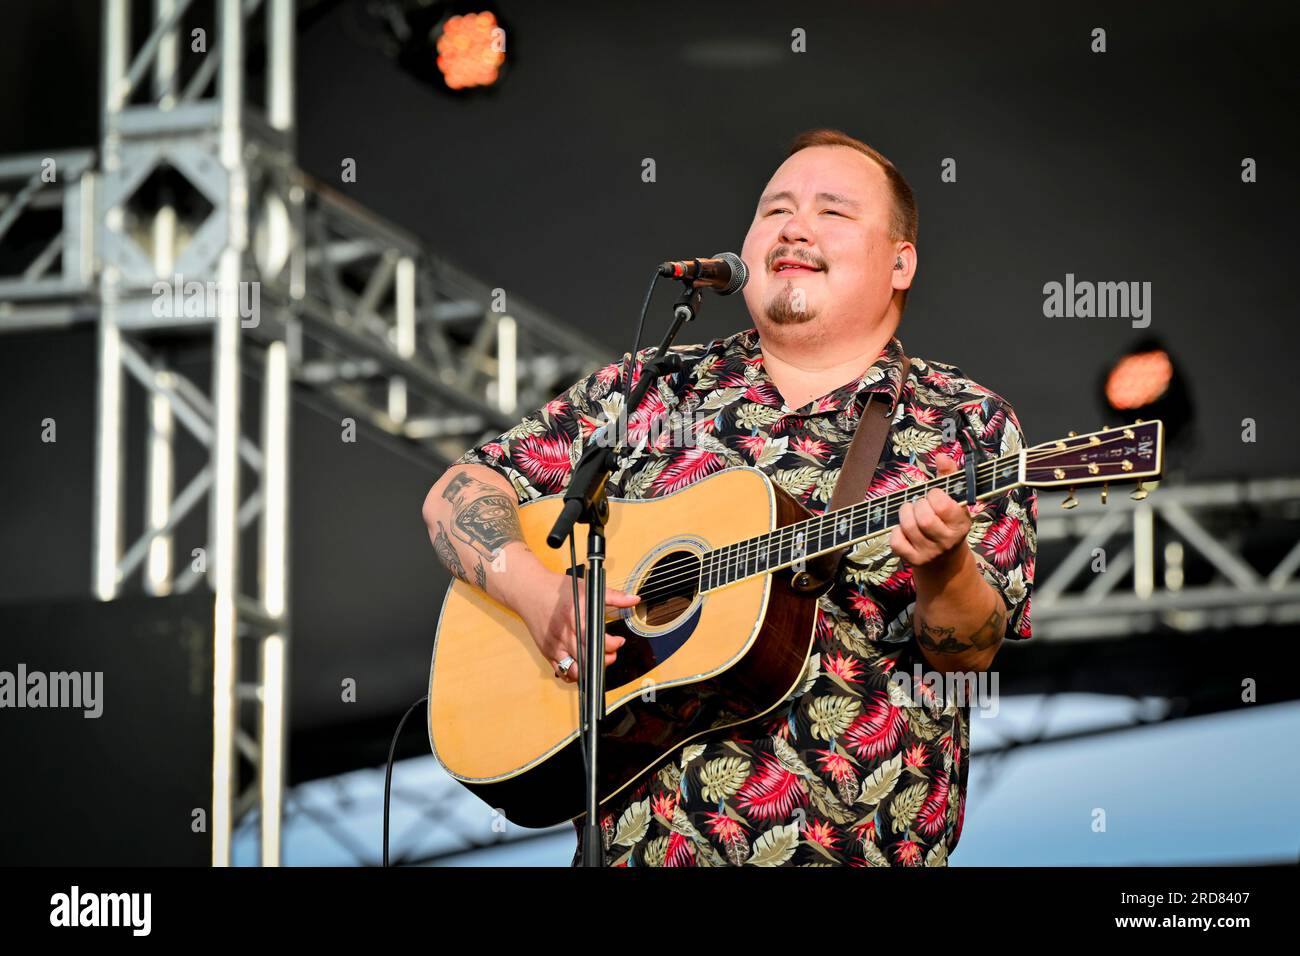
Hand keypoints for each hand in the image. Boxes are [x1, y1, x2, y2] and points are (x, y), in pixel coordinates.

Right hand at [510, 568, 640, 683]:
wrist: (530, 591)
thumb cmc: (558, 590)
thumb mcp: (587, 589)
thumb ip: (614, 596)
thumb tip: (634, 600)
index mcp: (575, 618)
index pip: (597, 640)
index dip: (613, 645)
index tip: (619, 640)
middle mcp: (564, 635)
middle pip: (588, 659)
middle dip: (605, 660)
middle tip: (611, 653)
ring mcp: (554, 646)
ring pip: (575, 671)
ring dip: (590, 671)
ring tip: (597, 660)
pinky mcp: (547, 652)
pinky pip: (561, 672)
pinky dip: (574, 674)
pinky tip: (582, 665)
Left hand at [890, 452, 972, 575]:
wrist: (945, 561)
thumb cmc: (948, 522)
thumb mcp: (954, 500)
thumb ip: (949, 476)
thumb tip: (941, 455)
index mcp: (961, 525)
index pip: (943, 506)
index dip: (934, 495)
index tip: (934, 495)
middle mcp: (947, 541)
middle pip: (923, 518)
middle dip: (918, 504)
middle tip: (921, 504)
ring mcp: (929, 553)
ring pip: (908, 527)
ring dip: (905, 513)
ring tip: (911, 512)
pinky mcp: (913, 560)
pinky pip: (896, 541)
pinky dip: (896, 531)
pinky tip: (905, 529)